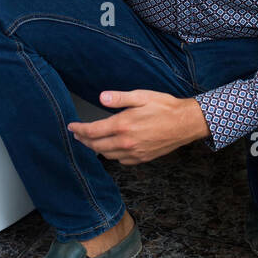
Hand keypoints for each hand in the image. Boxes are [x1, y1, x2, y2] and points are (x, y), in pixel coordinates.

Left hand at [68, 90, 208, 164]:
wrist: (185, 123)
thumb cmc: (165, 107)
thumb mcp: (141, 96)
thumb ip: (119, 98)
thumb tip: (101, 97)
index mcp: (123, 125)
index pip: (93, 131)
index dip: (79, 129)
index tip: (72, 127)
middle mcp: (126, 142)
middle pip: (96, 146)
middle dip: (84, 140)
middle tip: (77, 135)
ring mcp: (134, 152)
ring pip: (107, 155)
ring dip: (96, 149)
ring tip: (90, 142)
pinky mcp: (142, 158)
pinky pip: (120, 160)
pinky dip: (111, 155)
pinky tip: (111, 149)